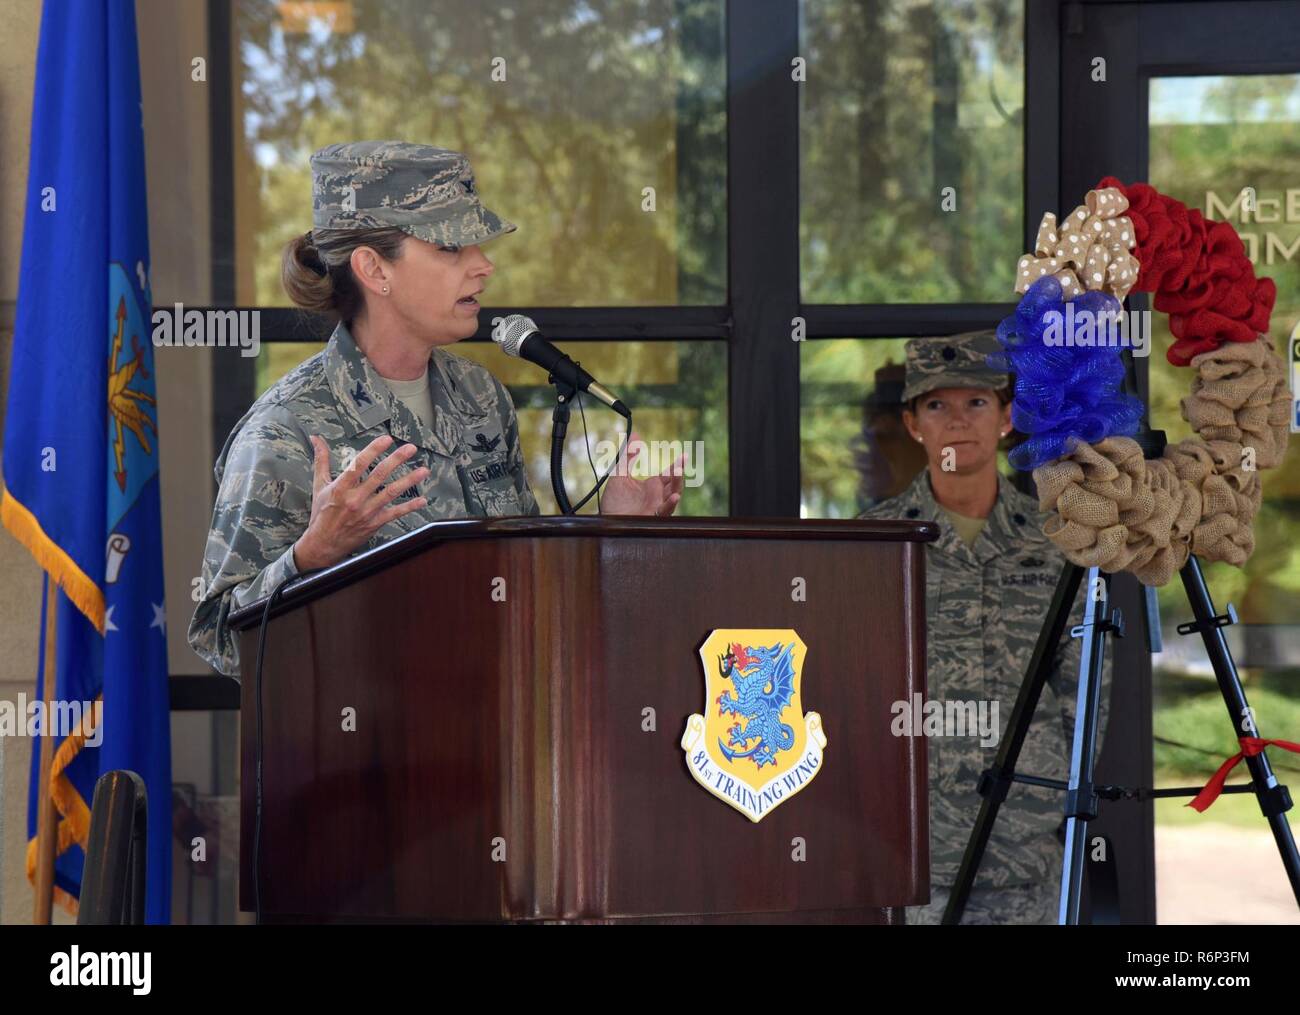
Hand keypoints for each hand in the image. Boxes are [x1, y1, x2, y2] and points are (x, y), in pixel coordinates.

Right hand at [293, 434, 428, 569]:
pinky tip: (422, 500)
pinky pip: (395, 513)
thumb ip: (321, 460)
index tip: (386, 439)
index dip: (374, 450)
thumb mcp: (319, 485)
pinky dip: (410, 507)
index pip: (359, 464)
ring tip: (423, 470)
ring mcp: (367, 512)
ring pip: (391, 493)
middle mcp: (355, 499)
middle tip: (410, 448)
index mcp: (341, 487)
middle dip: (396, 460)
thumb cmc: (321, 513)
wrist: (322, 544)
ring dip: (409, 481)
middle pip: (379, 475)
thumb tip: (316, 438)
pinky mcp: (375, 523)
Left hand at [600, 430, 684, 516]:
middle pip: (675, 483)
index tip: (685, 454)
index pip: (669, 474)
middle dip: (679, 472)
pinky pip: (665, 511)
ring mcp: (656, 506)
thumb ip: (628, 455)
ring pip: (673, 495)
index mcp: (652, 486)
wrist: (607, 520)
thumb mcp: (620, 473)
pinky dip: (670, 504)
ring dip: (678, 484)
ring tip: (679, 471)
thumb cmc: (614, 501)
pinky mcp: (652, 517)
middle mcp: (657, 496)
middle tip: (683, 460)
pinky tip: (675, 497)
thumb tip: (635, 435)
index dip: (677, 465)